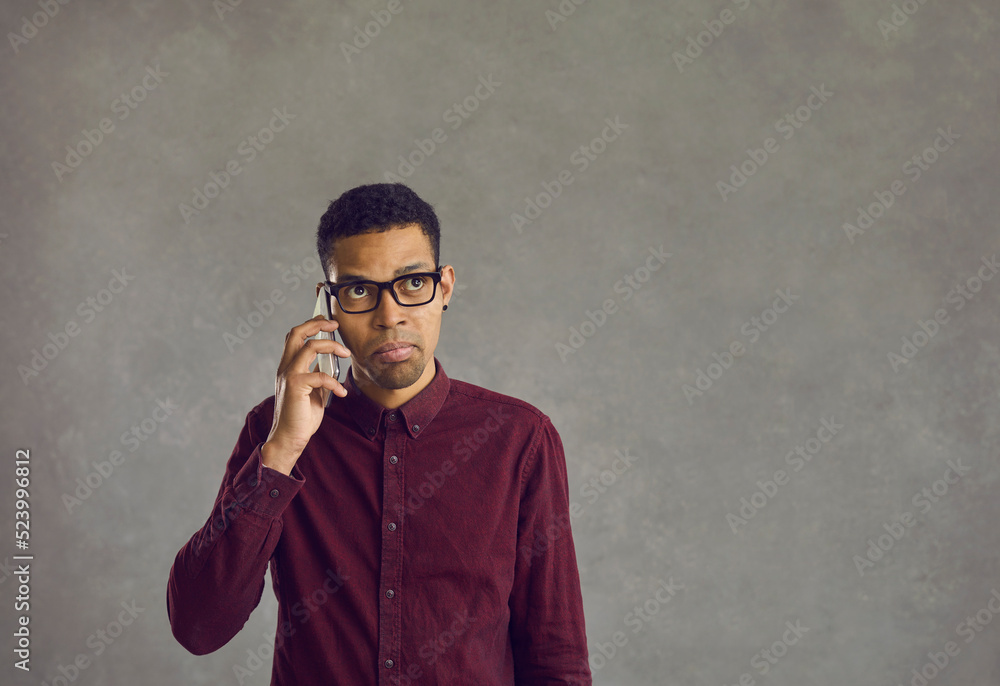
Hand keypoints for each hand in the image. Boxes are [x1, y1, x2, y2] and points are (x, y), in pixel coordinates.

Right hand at [262, 315, 351, 473]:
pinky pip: (319, 375)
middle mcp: (285, 368)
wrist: (289, 439)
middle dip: (316, 324)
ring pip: (309, 347)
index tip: (327, 320)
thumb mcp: (313, 393)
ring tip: (346, 353)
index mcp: (288, 367)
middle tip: (335, 324)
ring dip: (331, 346)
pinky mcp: (296, 387)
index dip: (310, 325)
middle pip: (297, 333)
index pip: (294, 337)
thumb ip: (318, 377)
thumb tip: (332, 366)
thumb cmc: (301, 418)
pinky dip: (334, 382)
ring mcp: (289, 376)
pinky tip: (342, 393)